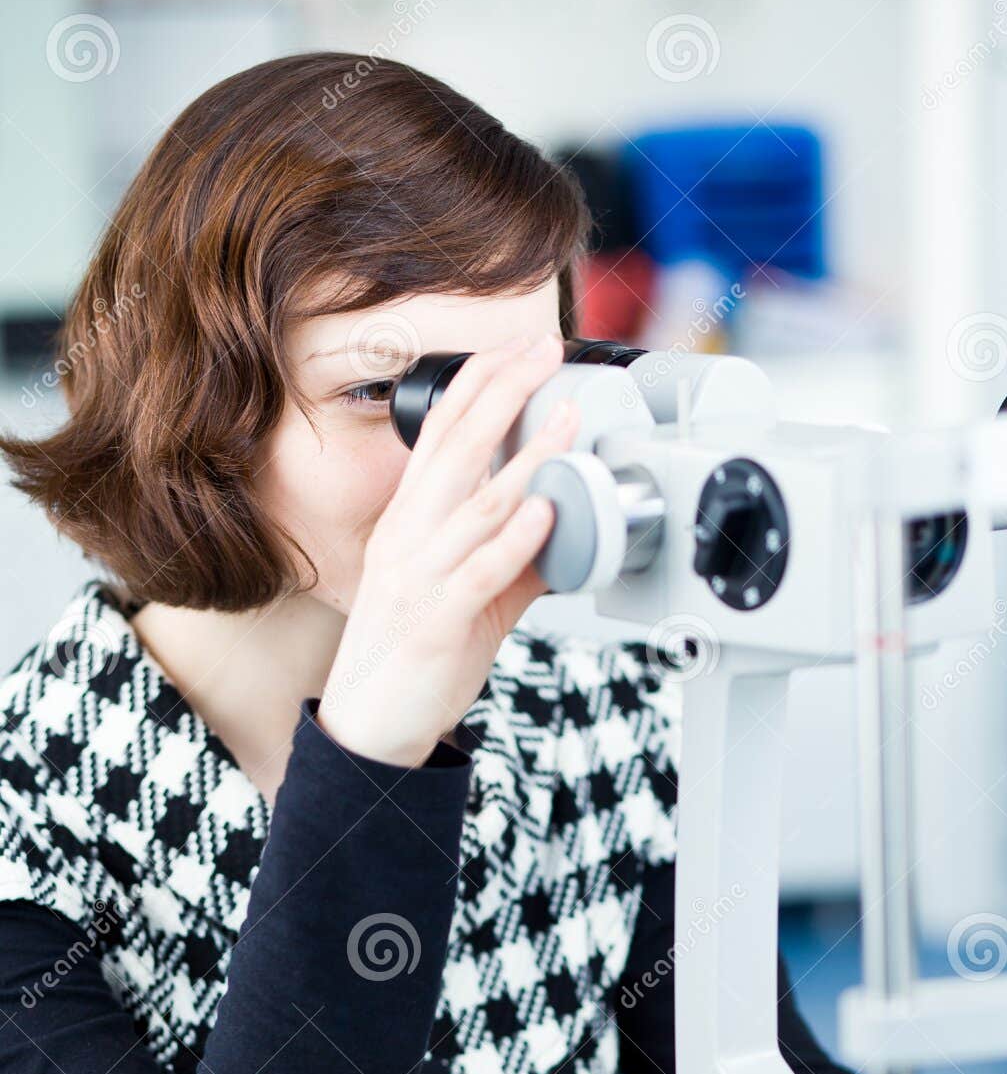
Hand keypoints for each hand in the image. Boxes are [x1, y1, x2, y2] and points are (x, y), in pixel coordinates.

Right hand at [317, 331, 578, 766]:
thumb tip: (568, 530)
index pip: (440, 432)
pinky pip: (480, 572)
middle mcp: (409, 538)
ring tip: (569, 422)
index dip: (480, 383)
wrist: (371, 727)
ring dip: (528, 458)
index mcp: (410, 521)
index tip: (520, 346)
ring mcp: (420, 578)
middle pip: (455, 447)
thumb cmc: (414, 655)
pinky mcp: (436, 623)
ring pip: (476, 503)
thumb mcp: (465, 593)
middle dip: (504, 391)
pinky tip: (547, 512)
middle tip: (545, 349)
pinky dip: (516, 539)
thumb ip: (513, 558)